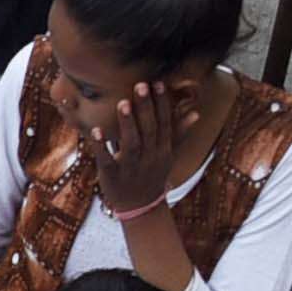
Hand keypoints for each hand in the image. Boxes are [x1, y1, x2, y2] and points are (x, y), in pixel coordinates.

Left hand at [98, 75, 206, 211]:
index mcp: (163, 150)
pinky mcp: (112, 175)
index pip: (165, 123)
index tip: (159, 83)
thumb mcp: (168, 155)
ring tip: (123, 102)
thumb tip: (196, 113)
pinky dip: (101, 146)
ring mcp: (131, 167)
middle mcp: (150, 157)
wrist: (140, 207)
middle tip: (141, 85)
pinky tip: (95, 131)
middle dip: (146, 107)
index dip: (162, 104)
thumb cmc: (152, 175)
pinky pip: (107, 160)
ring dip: (127, 123)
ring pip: (131, 143)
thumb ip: (178, 134)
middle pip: (150, 130)